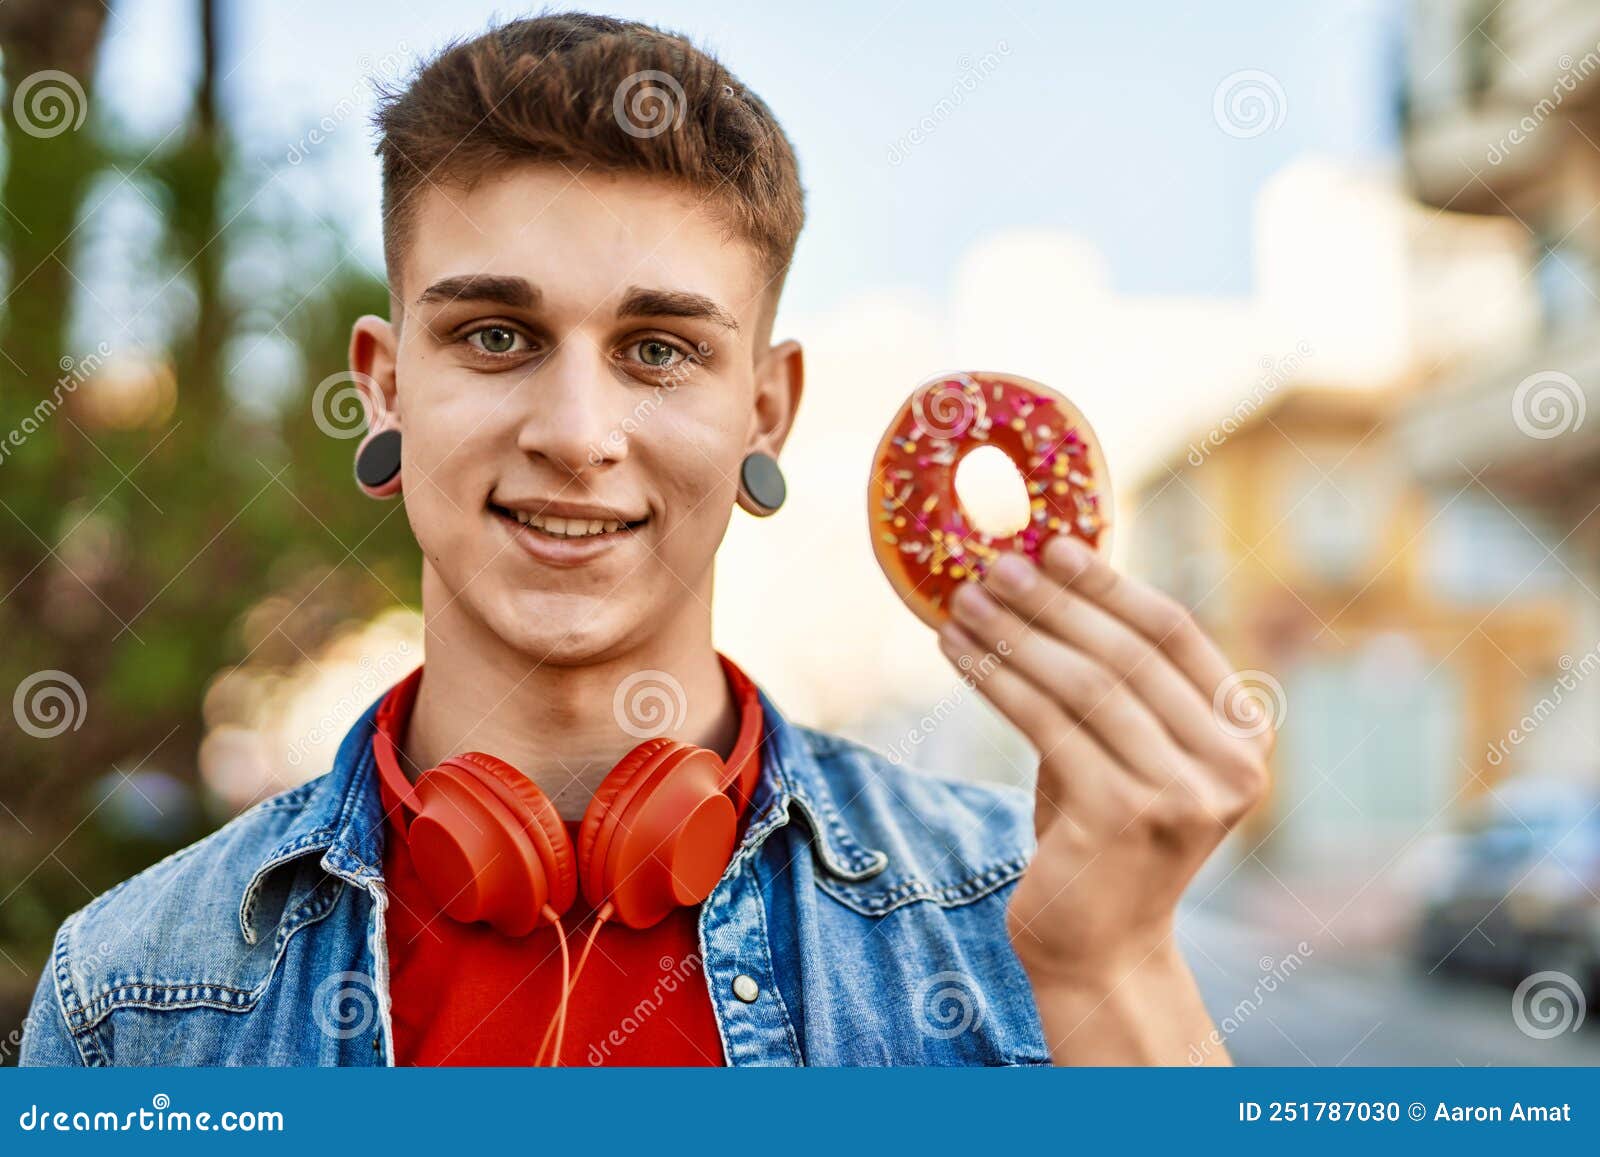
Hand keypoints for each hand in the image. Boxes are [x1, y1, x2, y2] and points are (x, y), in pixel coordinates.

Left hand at [937, 535, 1272, 1059]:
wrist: (1102, 950)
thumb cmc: (1104, 835)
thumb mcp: (1129, 751)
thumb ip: (1116, 682)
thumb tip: (1046, 578)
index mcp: (1246, 736)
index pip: (1174, 634)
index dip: (1110, 584)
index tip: (1052, 545)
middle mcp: (1229, 765)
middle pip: (1126, 654)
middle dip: (1051, 602)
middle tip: (992, 566)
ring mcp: (1181, 794)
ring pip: (1083, 686)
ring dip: (1014, 636)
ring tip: (961, 602)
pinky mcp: (1122, 817)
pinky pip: (1047, 726)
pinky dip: (996, 681)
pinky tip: (957, 655)